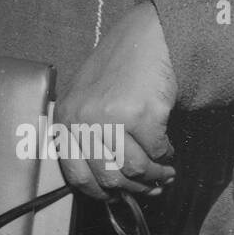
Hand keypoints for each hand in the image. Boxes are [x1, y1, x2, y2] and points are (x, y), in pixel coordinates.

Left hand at [56, 1, 177, 199]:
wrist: (147, 39)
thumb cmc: (119, 73)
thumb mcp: (88, 101)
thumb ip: (89, 137)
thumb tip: (109, 185)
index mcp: (64, 118)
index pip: (75, 175)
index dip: (100, 191)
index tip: (117, 195)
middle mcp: (81, 119)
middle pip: (108, 178)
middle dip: (134, 188)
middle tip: (151, 187)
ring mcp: (109, 117)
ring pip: (135, 169)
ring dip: (155, 175)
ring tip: (165, 172)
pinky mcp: (139, 115)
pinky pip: (156, 152)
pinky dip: (166, 155)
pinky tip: (169, 148)